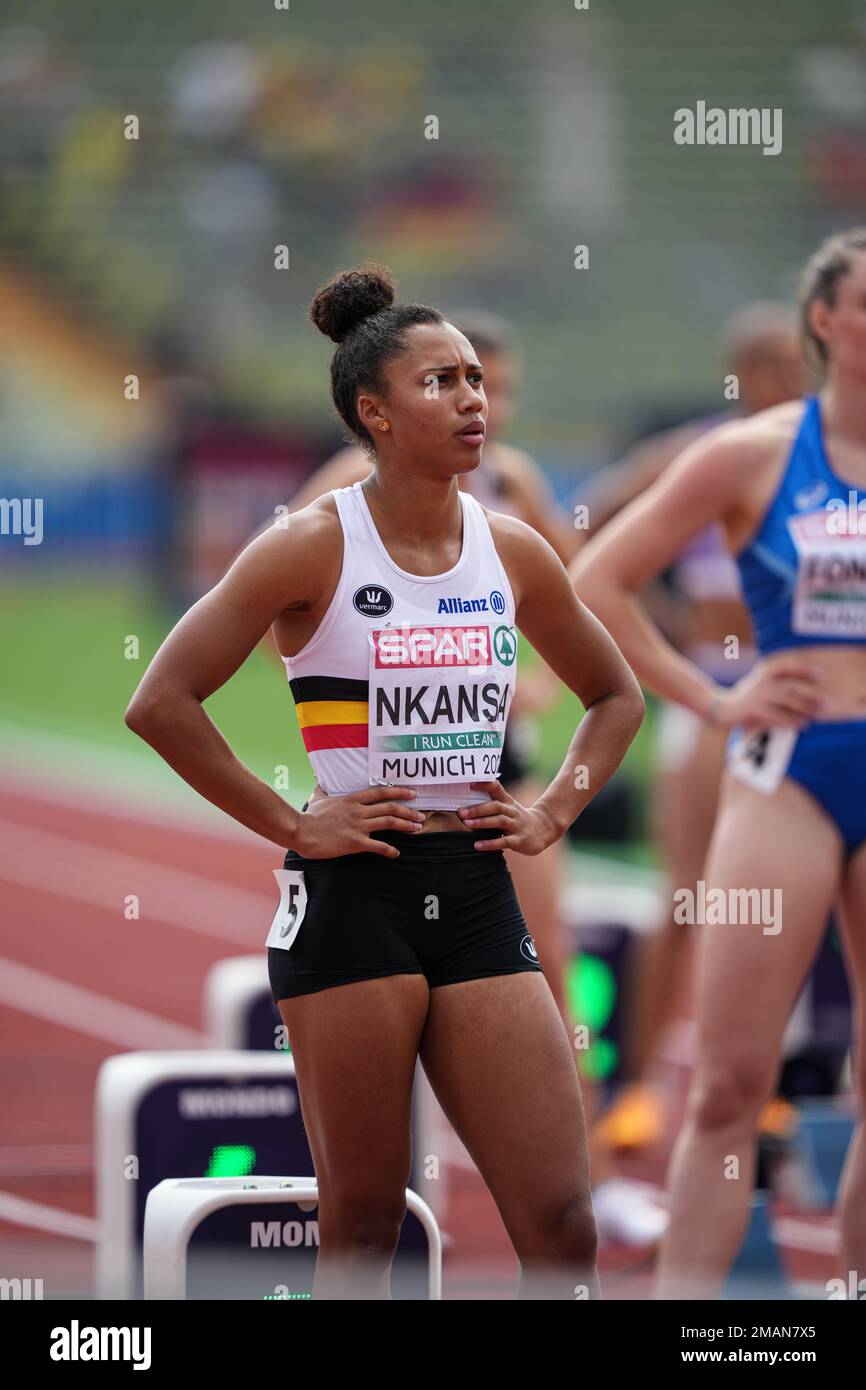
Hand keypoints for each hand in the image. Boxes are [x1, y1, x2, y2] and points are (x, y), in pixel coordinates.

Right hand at [291, 787, 425, 858]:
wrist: (302, 831)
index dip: (399, 792)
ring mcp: (358, 826)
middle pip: (390, 808)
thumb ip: (323, 790)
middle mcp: (359, 810)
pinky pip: (378, 846)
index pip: (381, 792)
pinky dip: (389, 850)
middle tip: (421, 815)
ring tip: (417, 829)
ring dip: (406, 826)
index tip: (413, 794)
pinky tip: (396, 853)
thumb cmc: (310, 816)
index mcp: (352, 799)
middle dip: (408, 811)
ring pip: (388, 823)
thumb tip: (319, 782)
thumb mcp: (318, 798)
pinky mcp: (355, 842)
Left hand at [456, 780, 557, 853]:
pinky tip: (478, 845)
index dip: (484, 785)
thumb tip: (467, 795)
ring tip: (467, 824)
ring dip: (482, 822)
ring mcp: (517, 825)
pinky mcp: (519, 840)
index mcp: (508, 801)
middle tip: (461, 812)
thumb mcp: (508, 806)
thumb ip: (492, 800)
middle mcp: (512, 811)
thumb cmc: (518, 818)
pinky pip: (504, 841)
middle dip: (478, 809)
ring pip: (499, 821)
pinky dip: (490, 843)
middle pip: (495, 807)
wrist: (544, 829)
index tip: (469, 784)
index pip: (497, 788)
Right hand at [715, 659, 827, 730]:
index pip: (786, 667)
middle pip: (791, 687)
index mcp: (764, 673)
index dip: (804, 669)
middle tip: (828, 703)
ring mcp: (758, 697)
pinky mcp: (754, 712)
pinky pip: (777, 716)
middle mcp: (762, 683)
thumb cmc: (745, 696)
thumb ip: (777, 680)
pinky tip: (802, 725)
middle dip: (811, 695)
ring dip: (805, 709)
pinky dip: (792, 721)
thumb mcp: (759, 682)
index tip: (821, 674)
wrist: (721, 708)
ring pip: (787, 701)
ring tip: (818, 716)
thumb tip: (806, 687)